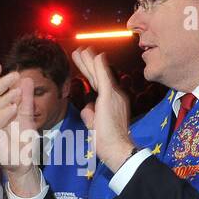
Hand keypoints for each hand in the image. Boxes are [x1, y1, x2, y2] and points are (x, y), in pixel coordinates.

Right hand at [0, 63, 41, 185]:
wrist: (23, 162)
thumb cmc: (22, 138)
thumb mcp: (27, 114)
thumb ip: (26, 98)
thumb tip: (26, 78)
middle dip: (1, 84)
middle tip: (15, 75)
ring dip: (4, 98)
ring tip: (17, 92)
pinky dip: (4, 114)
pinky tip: (13, 108)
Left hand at [70, 49, 133, 170]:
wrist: (118, 148)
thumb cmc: (107, 141)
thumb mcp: (96, 125)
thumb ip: (91, 114)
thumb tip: (86, 107)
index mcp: (113, 102)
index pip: (100, 83)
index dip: (93, 72)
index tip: (86, 64)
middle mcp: (116, 95)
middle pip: (99, 76)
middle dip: (89, 63)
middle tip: (82, 51)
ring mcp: (113, 95)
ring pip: (99, 74)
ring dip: (89, 61)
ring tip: (81, 50)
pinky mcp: (108, 97)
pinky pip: (103, 77)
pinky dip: (99, 65)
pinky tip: (96, 55)